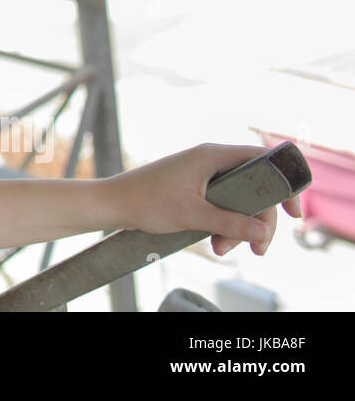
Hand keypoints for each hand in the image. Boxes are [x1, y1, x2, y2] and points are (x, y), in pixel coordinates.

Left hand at [103, 143, 303, 256]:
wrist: (113, 203)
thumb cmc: (146, 202)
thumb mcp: (192, 215)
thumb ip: (229, 223)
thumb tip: (263, 232)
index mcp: (212, 155)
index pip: (263, 161)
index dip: (283, 184)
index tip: (292, 212)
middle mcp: (211, 159)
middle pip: (255, 187)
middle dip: (258, 220)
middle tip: (258, 250)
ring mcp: (203, 173)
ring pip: (238, 199)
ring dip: (238, 227)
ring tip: (221, 249)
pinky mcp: (196, 187)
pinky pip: (223, 204)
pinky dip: (224, 224)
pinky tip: (215, 243)